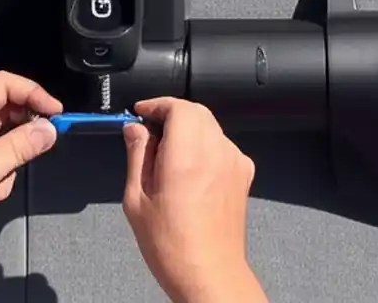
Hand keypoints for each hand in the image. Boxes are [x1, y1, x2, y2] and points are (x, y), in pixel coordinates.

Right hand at [121, 98, 264, 302]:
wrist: (209, 273)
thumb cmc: (171, 244)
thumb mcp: (137, 199)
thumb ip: (137, 155)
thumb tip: (135, 128)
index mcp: (187, 155)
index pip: (178, 106)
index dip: (157, 104)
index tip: (140, 112)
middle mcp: (216, 152)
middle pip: (196, 112)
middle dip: (172, 114)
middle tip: (149, 132)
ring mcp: (234, 162)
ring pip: (210, 128)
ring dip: (188, 130)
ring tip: (166, 156)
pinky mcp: (243, 175)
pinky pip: (222, 146)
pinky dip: (205, 146)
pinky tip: (189, 171)